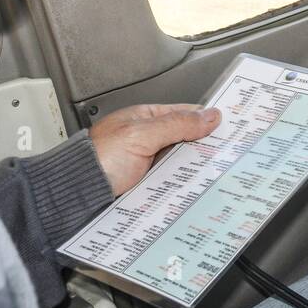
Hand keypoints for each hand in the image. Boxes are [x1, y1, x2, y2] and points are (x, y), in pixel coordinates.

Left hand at [89, 103, 220, 194]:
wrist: (76, 193)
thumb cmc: (98, 159)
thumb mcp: (141, 135)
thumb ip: (176, 124)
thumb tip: (208, 115)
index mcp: (146, 119)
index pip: (185, 114)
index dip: (207, 119)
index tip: (230, 125)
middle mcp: (148, 140)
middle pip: (186, 142)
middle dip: (205, 148)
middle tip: (230, 153)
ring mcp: (147, 165)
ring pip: (182, 166)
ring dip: (196, 170)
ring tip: (217, 173)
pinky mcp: (147, 187)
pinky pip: (172, 185)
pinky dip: (184, 188)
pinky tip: (196, 190)